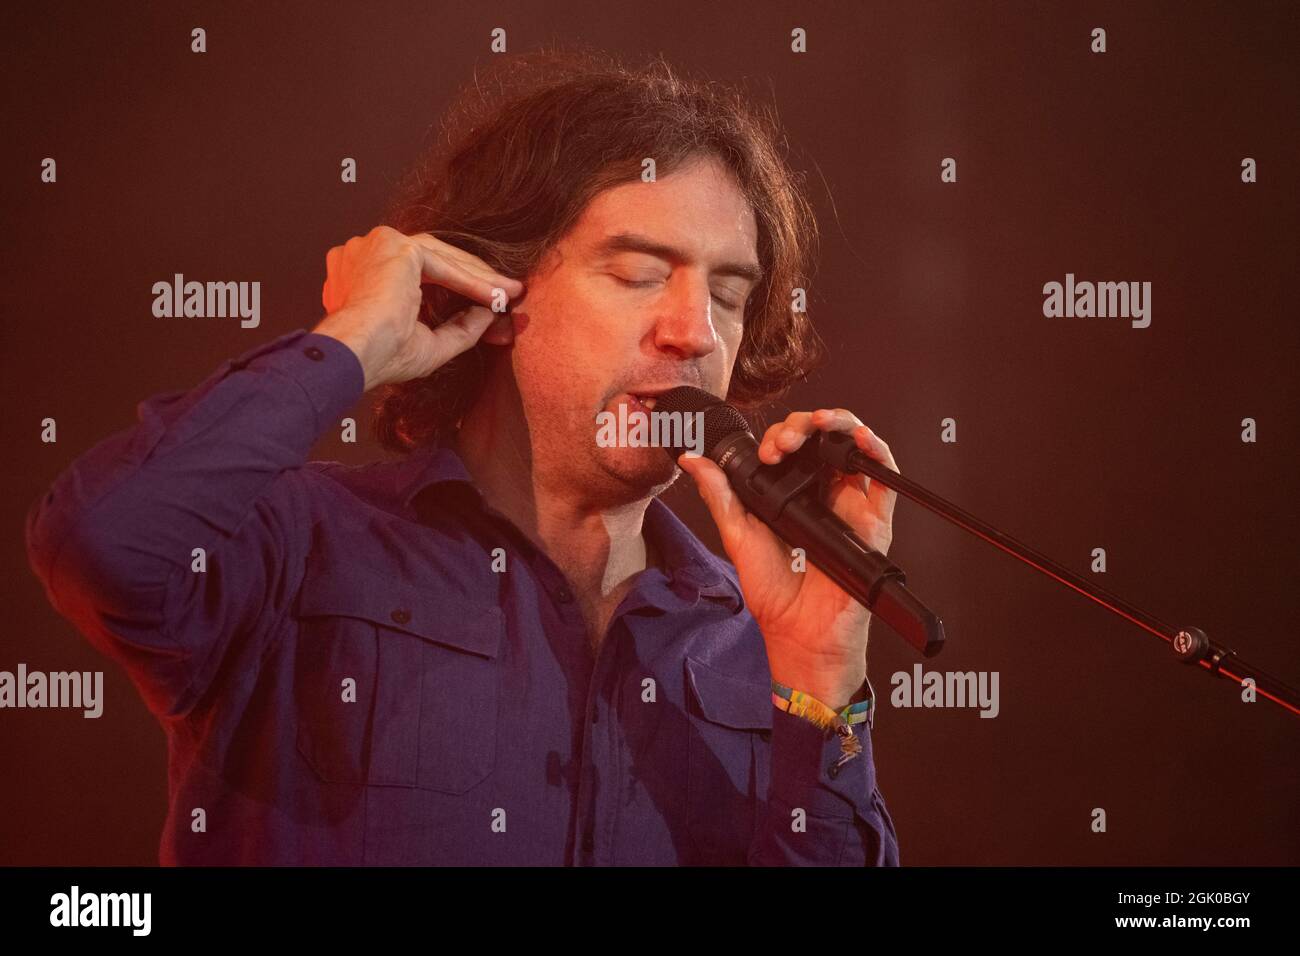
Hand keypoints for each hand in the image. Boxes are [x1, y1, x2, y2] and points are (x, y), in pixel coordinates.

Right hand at [312, 226, 525, 389]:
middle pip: (432, 257)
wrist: (357, 354)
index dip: (456, 283)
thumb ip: (459, 327)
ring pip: (440, 256)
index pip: (417, 269)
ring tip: (508, 292)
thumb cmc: (379, 356)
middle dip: (473, 275)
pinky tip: (495, 295)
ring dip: (478, 276)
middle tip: (506, 291)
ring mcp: (378, 244)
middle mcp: (365, 251)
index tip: (486, 300)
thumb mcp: (429, 343)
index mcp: (362, 271)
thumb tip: (489, 314)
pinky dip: (471, 281)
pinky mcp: (396, 246)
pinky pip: (443, 264)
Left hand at [676, 408, 898, 710]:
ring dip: (839, 423)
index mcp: (793, 492)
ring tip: (819, 424)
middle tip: (784, 442)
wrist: (797, 632)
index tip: (765, 452)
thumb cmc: (772, 591)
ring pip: (856, 446)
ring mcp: (852, 503)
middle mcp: (825, 492)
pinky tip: (859, 439)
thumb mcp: (739, 535)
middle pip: (824, 437)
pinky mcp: (874, 520)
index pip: (794, 444)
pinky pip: (886, 478)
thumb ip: (720, 495)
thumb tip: (693, 460)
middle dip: (804, 425)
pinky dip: (877, 450)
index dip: (780, 435)